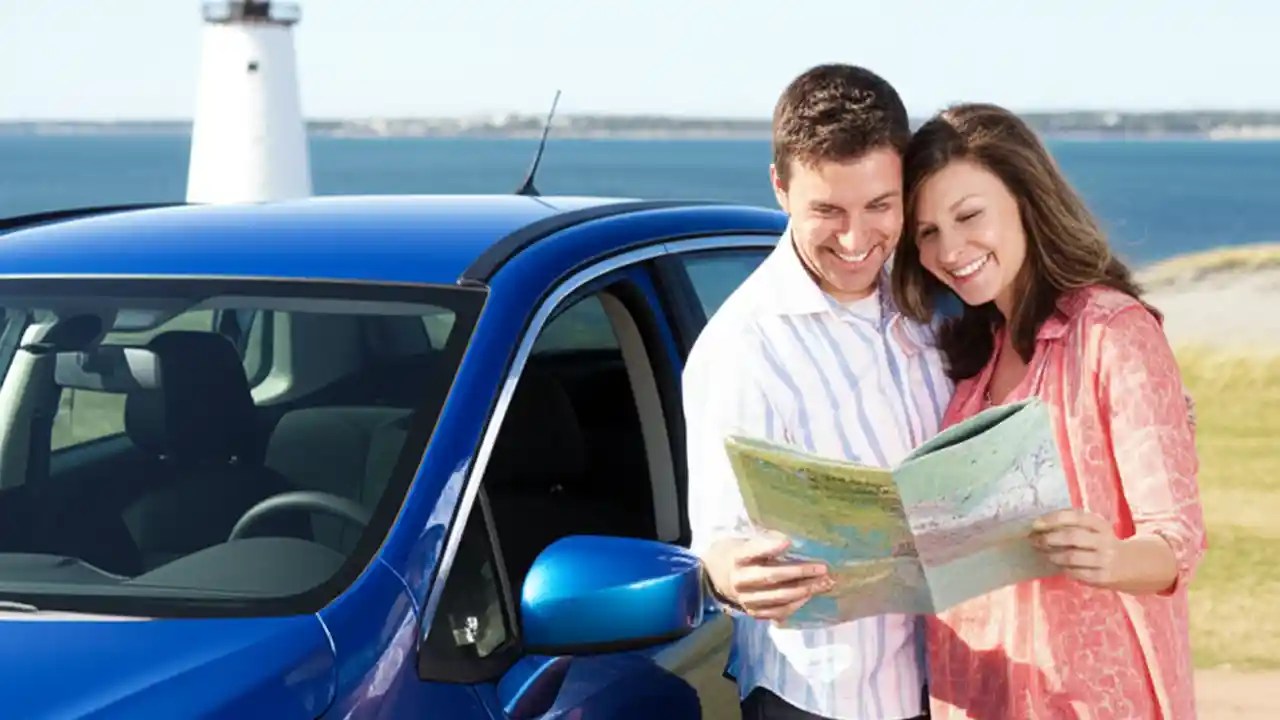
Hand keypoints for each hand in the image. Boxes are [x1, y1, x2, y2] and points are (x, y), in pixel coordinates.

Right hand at [705, 531, 833, 621]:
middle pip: (771, 576)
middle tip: (822, 568)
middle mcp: (739, 580)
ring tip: (824, 583)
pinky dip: (795, 604)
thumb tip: (795, 541)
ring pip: (778, 597)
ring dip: (804, 590)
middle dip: (800, 572)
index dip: (769, 547)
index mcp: (736, 557)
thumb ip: (766, 541)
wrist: (719, 575)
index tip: (788, 542)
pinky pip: (777, 612)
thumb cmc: (741, 554)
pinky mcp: (753, 612)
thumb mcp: (747, 541)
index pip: (752, 551)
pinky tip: (809, 595)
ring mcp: (746, 599)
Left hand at [1030, 509, 1122, 587]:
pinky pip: (1076, 573)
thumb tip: (1038, 526)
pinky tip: (1058, 565)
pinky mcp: (1102, 577)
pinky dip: (1063, 568)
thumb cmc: (1102, 544)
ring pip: (1071, 557)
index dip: (1053, 519)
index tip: (1035, 524)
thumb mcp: (1094, 529)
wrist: (1132, 565)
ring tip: (1043, 553)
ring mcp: (1103, 560)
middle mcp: (1103, 540)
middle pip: (1072, 537)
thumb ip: (1072, 525)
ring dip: (1052, 555)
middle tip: (1034, 540)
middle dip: (1048, 538)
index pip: (1075, 517)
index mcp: (1100, 525)